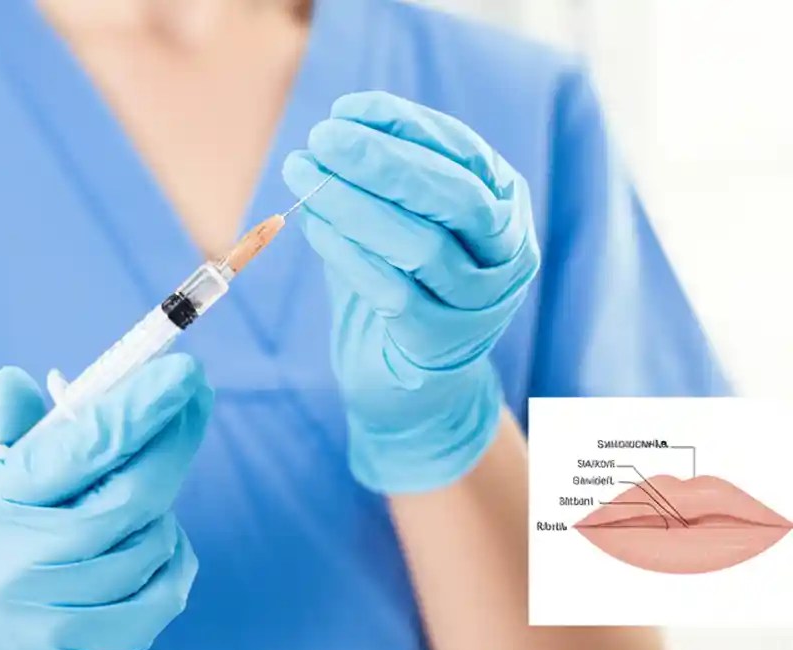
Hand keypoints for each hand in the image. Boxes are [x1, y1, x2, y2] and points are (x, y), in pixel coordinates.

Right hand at [0, 355, 212, 649]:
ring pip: (156, 545)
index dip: (141, 406)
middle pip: (136, 495)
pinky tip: (147, 544)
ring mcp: (57, 619)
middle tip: (192, 399)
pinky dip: (170, 563)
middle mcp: (26, 565)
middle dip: (175, 441)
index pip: (82, 448)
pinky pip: (164, 600)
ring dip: (163, 507)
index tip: (184, 371)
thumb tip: (19, 378)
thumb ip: (11, 430)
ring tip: (139, 490)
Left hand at [282, 91, 538, 493]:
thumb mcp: (407, 220)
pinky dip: (349, 254)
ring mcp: (479, 303)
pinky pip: (393, 293)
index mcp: (505, 205)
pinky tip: (314, 225)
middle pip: (454, 198)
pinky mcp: (439, 343)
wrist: (418, 382)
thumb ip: (388, 179)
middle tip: (324, 137)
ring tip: (304, 175)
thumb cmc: (408, 283)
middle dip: (385, 161)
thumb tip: (339, 129)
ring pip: (422, 246)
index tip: (348, 108)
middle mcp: (506, 252)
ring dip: (354, 205)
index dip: (406, 126)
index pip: (463, 153)